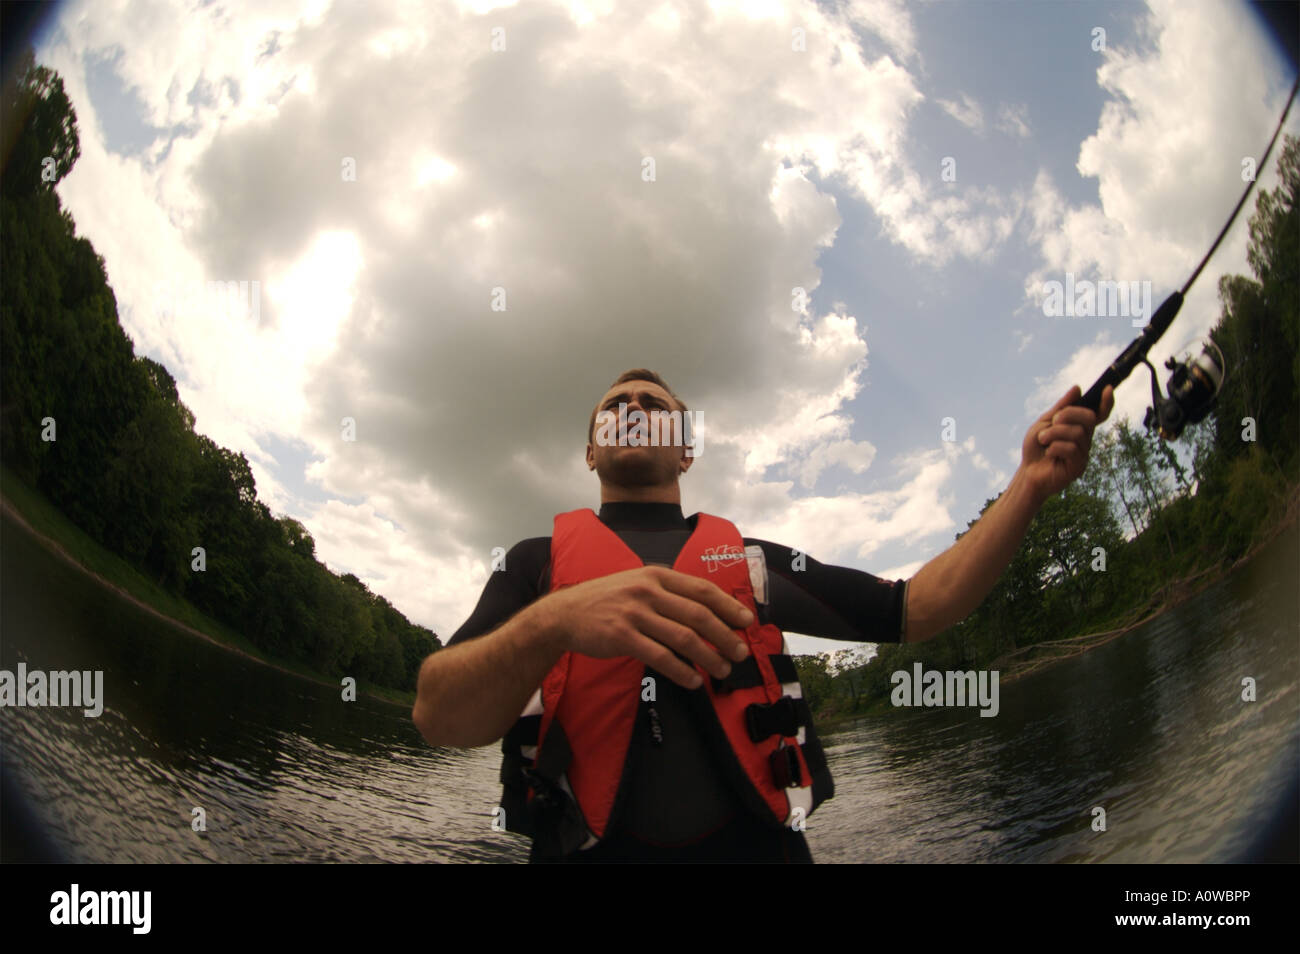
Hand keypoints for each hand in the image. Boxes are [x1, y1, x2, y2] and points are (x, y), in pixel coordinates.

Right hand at [540, 565, 752, 688]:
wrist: (564, 614)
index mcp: (656, 575)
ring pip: (683, 638)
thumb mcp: (637, 584)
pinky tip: (692, 680)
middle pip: (698, 615)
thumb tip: (705, 612)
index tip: (746, 620)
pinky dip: (681, 671)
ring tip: (722, 669)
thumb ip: (667, 593)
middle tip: (740, 651)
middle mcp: (648, 591)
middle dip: (725, 635)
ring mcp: (635, 613)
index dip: (728, 605)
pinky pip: (660, 656)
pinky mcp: (622, 636)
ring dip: (708, 657)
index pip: (701, 589)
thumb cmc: (606, 601)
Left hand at [1021, 384, 1113, 501]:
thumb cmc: (1035, 448)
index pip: (1098, 414)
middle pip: (1089, 418)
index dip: (1106, 402)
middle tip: (1052, 421)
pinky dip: (1054, 447)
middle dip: (1068, 414)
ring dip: (1054, 433)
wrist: (1027, 472)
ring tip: (1043, 440)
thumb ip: (1061, 407)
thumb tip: (1078, 388)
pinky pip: (1071, 448)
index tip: (1108, 389)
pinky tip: (1048, 453)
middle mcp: (1085, 440)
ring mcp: (1084, 454)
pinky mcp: (1079, 467)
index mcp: (1079, 427)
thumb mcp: (1044, 422)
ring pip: (1077, 432)